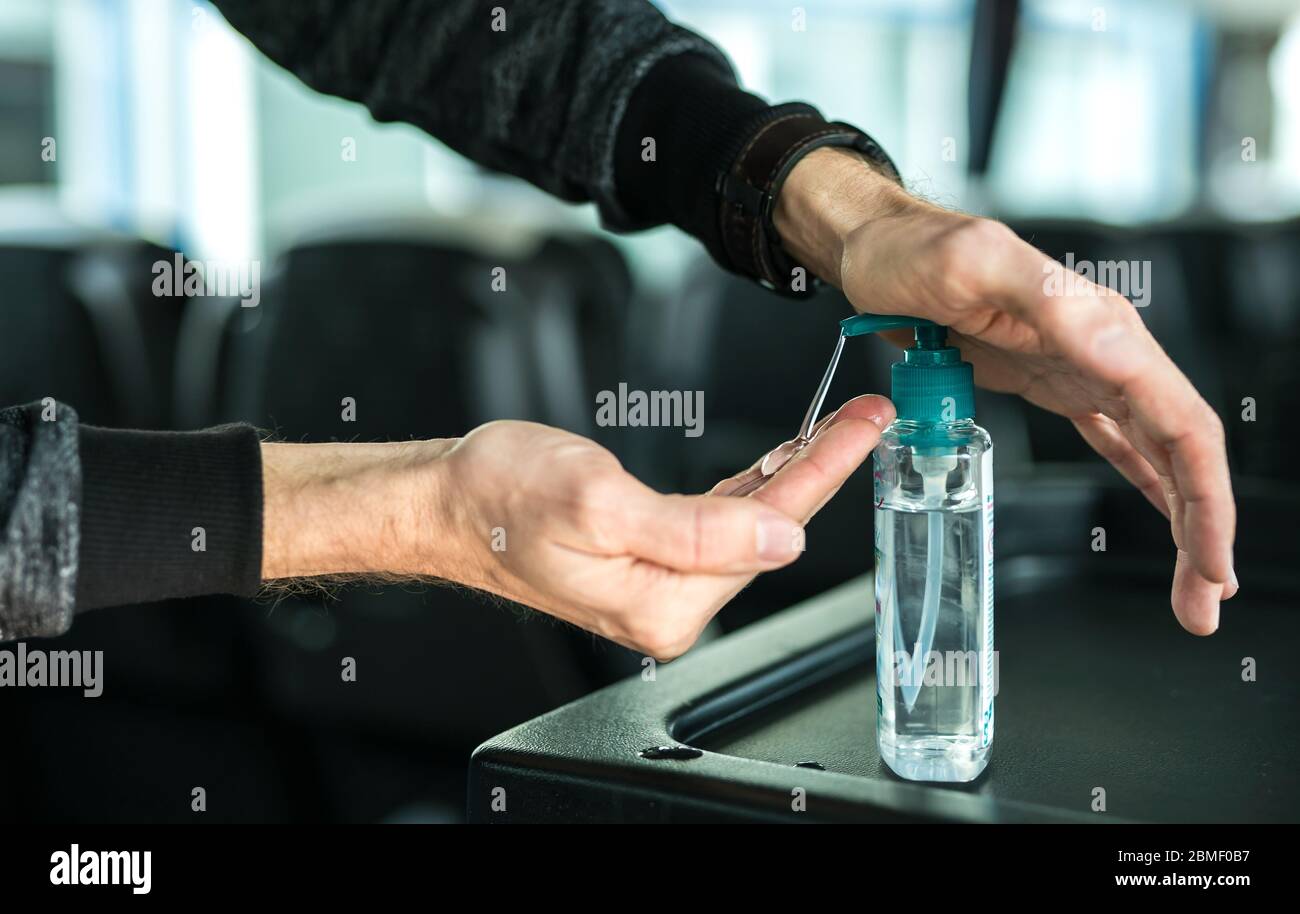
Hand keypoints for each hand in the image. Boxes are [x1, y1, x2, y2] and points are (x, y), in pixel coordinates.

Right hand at [260, 396, 891, 658]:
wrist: (446, 502)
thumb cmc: (501, 498)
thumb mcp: (599, 502)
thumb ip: (697, 529)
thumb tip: (781, 537)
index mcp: (665, 601)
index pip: (770, 528)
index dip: (824, 471)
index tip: (865, 427)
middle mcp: (670, 602)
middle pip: (769, 524)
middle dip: (822, 467)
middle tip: (868, 414)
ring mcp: (660, 581)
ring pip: (749, 518)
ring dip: (794, 471)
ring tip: (839, 427)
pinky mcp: (648, 556)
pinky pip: (718, 518)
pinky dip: (753, 484)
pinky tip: (778, 459)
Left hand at [775, 147, 1235, 634]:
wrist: (877, 249)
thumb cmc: (915, 250)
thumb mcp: (973, 264)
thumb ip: (1043, 298)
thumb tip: (1116, 350)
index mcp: (1101, 329)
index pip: (1180, 424)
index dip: (1204, 498)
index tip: (1213, 561)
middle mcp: (1104, 350)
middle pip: (1179, 450)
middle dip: (1201, 530)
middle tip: (1204, 603)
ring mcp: (1081, 367)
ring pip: (1154, 452)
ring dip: (1178, 518)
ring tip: (1194, 583)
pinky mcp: (1051, 380)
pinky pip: (1115, 439)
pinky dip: (1142, 481)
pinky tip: (1157, 512)